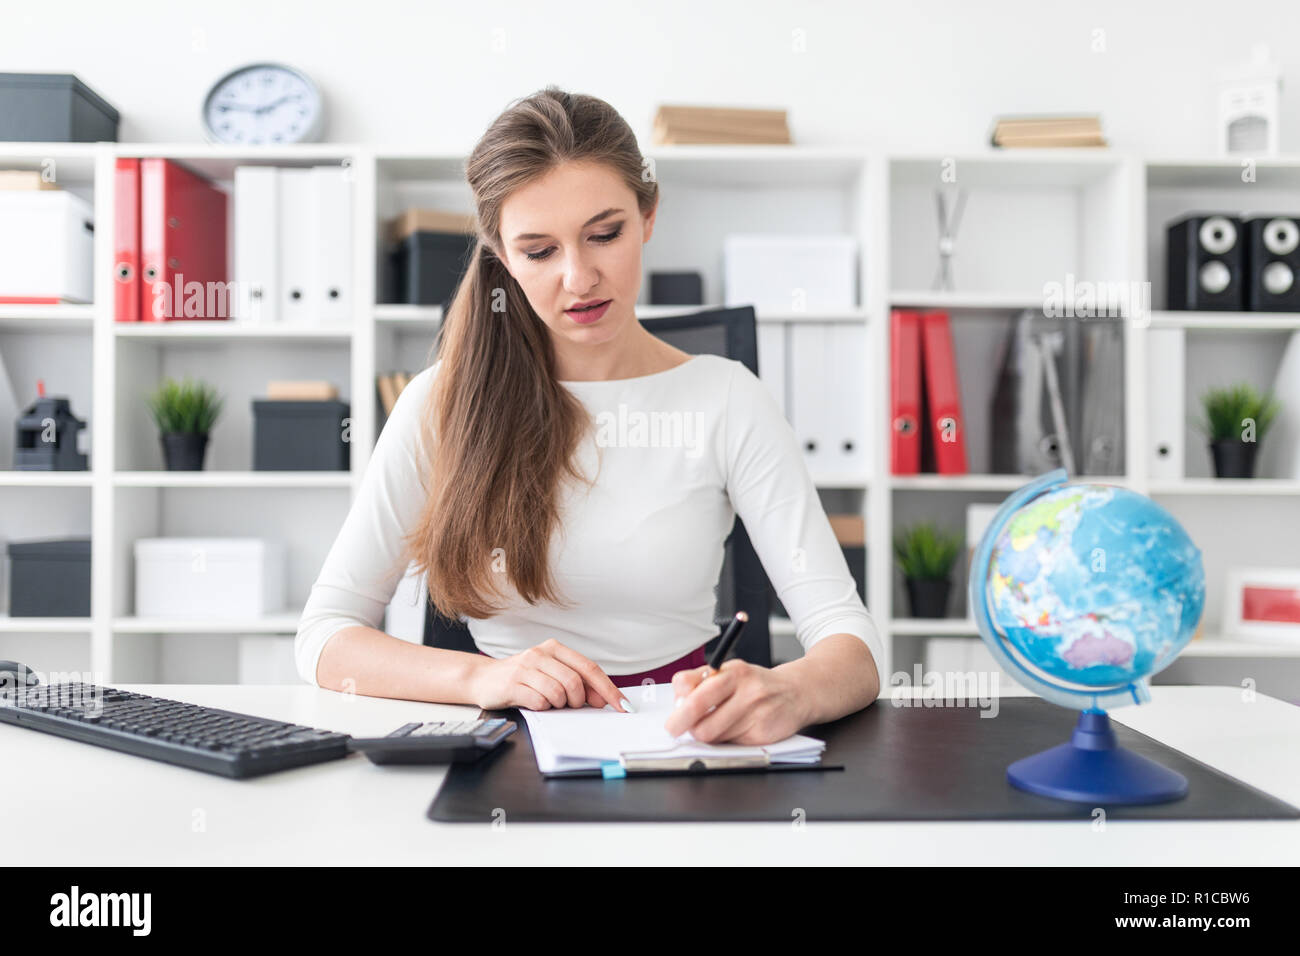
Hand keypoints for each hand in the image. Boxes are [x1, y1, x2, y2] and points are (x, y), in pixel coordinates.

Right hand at [469, 638, 629, 711]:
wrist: (482, 679)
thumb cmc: (522, 678)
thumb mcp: (550, 674)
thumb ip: (576, 682)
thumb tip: (602, 699)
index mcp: (555, 648)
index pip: (589, 668)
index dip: (608, 689)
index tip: (623, 705)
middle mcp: (540, 654)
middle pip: (575, 682)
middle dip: (578, 701)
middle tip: (570, 705)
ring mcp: (525, 668)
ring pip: (558, 693)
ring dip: (558, 705)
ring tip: (547, 701)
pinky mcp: (512, 684)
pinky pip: (539, 702)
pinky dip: (542, 707)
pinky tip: (534, 702)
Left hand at [662, 660, 807, 744]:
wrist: (796, 692)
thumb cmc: (755, 683)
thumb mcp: (728, 670)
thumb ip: (699, 680)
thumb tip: (677, 702)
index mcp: (733, 672)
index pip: (693, 691)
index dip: (677, 708)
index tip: (672, 714)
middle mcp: (747, 692)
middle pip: (700, 722)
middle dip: (683, 727)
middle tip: (676, 729)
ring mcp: (756, 715)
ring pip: (713, 737)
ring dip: (707, 733)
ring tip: (714, 723)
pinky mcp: (763, 735)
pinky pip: (730, 744)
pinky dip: (726, 739)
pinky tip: (735, 728)